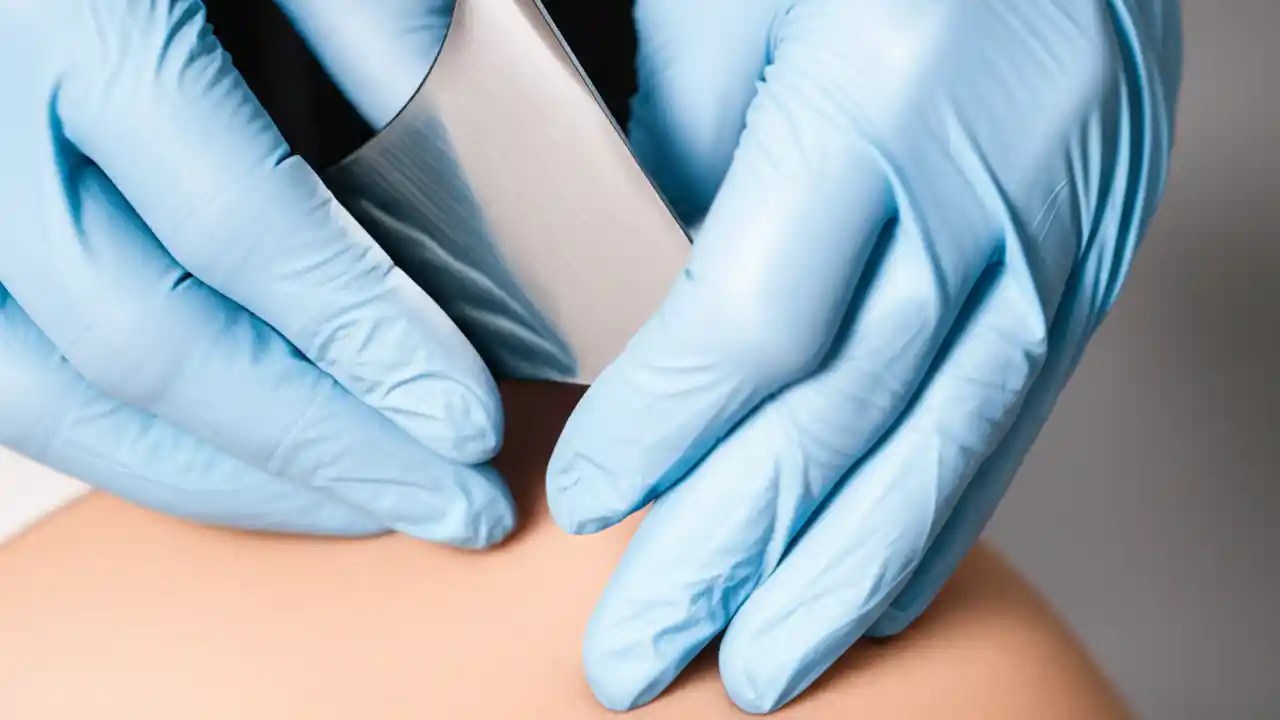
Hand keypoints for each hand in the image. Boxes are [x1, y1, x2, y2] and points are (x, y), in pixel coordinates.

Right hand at [0, 0, 512, 547]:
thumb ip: (353, 7)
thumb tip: (435, 108)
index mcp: (80, 22)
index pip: (238, 224)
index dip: (360, 337)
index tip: (464, 418)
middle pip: (152, 343)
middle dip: (319, 446)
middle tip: (450, 505)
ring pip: (64, 394)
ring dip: (231, 476)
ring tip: (364, 510)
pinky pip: (13, 382)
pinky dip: (136, 446)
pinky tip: (243, 466)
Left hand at [548, 0, 1181, 710]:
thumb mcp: (735, 5)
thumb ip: (692, 163)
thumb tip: (651, 305)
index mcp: (877, 102)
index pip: (756, 322)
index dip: (667, 431)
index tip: (591, 506)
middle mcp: (980, 190)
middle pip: (838, 418)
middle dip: (727, 557)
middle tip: (639, 657)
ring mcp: (1051, 241)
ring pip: (935, 451)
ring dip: (834, 582)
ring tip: (756, 673)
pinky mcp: (1085, 269)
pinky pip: (1010, 421)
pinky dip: (938, 523)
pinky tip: (880, 593)